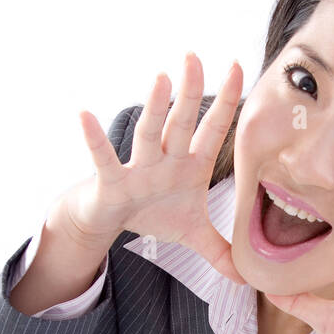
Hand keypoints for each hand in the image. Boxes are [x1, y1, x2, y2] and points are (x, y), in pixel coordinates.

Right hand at [58, 53, 246, 284]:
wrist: (111, 220)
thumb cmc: (153, 213)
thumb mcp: (193, 235)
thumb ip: (222, 252)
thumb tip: (249, 276)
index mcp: (190, 165)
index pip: (214, 129)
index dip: (228, 102)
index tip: (240, 66)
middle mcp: (167, 159)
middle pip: (183, 122)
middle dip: (191, 91)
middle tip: (197, 57)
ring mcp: (139, 168)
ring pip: (150, 134)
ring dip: (156, 108)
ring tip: (162, 78)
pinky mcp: (113, 182)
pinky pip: (104, 159)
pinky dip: (94, 139)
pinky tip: (84, 114)